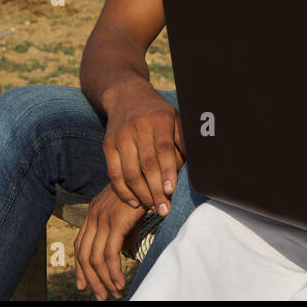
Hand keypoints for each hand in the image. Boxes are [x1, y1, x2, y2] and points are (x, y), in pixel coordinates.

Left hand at [74, 186, 148, 300]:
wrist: (156, 172)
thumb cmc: (147, 189)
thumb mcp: (130, 209)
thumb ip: (122, 228)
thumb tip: (123, 250)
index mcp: (94, 211)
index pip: (81, 244)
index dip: (81, 267)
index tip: (84, 284)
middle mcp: (94, 215)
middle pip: (84, 255)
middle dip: (91, 279)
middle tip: (100, 295)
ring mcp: (103, 219)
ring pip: (95, 259)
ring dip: (103, 280)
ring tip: (113, 293)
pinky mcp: (115, 223)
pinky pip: (109, 255)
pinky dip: (113, 273)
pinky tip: (120, 283)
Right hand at [101, 76, 184, 215]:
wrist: (126, 96)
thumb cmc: (158, 113)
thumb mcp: (175, 118)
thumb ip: (184, 139)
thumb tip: (198, 162)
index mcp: (159, 120)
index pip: (163, 149)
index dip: (168, 171)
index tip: (171, 190)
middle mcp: (138, 128)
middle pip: (146, 164)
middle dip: (155, 190)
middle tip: (164, 209)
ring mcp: (120, 137)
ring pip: (129, 172)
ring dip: (141, 194)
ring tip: (153, 209)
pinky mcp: (107, 146)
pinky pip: (114, 173)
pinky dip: (123, 191)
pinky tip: (134, 202)